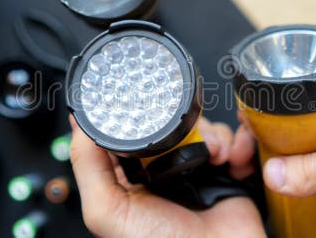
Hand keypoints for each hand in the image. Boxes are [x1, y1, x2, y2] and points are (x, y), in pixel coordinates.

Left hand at [69, 116, 264, 237]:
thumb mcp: (109, 210)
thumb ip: (88, 167)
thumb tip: (77, 123)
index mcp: (131, 175)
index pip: (130, 131)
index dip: (138, 116)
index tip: (146, 104)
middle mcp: (163, 171)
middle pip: (171, 124)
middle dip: (183, 123)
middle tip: (191, 139)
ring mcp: (196, 170)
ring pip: (204, 128)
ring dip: (214, 135)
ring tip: (216, 156)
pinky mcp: (226, 173)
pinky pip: (234, 141)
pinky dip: (237, 142)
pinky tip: (233, 159)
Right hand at [254, 79, 315, 236]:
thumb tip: (276, 174)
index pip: (294, 94)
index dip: (263, 111)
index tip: (243, 132)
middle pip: (289, 125)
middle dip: (261, 139)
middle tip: (242, 160)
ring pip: (298, 153)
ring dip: (274, 164)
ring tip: (251, 175)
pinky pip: (314, 181)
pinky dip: (293, 187)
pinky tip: (280, 194)